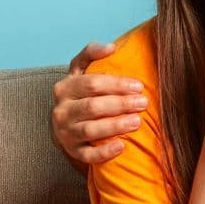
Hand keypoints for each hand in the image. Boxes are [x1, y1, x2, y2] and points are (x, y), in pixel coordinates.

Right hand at [53, 43, 147, 167]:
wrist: (65, 123)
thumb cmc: (79, 94)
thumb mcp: (79, 71)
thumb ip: (91, 53)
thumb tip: (111, 47)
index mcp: (64, 88)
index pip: (92, 84)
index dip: (117, 84)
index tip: (138, 86)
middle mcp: (61, 111)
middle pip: (93, 106)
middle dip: (121, 104)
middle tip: (143, 103)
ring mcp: (65, 133)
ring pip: (90, 130)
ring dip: (115, 126)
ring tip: (137, 122)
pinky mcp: (72, 151)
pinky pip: (88, 155)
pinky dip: (104, 152)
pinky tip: (122, 146)